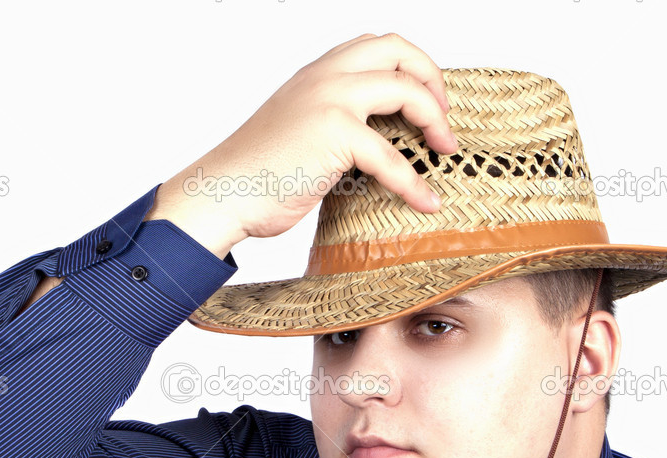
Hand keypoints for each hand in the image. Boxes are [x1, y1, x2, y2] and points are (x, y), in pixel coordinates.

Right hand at [146, 33, 457, 255]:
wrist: (220, 193)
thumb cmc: (255, 175)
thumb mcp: (296, 130)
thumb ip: (330, 121)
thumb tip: (372, 144)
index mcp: (315, 74)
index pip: (375, 46)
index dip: (412, 67)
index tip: (427, 102)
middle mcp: (324, 76)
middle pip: (399, 50)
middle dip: (433, 81)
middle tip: (443, 120)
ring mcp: (329, 99)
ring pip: (406, 90)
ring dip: (435, 121)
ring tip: (446, 150)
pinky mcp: (334, 134)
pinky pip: (391, 156)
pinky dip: (415, 182)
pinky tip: (428, 202)